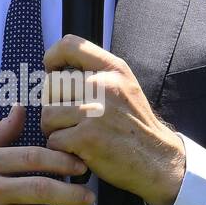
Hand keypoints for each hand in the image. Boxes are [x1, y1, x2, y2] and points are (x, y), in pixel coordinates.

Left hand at [41, 34, 185, 204]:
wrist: (157, 159)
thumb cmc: (134, 125)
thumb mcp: (124, 87)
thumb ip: (96, 73)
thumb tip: (53, 70)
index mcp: (113, 70)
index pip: (70, 45)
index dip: (52, 57)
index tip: (52, 72)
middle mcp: (104, 86)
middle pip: (51, 86)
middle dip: (53, 106)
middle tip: (68, 119)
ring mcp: (95, 112)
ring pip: (48, 115)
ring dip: (54, 130)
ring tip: (73, 136)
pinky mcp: (87, 138)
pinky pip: (53, 139)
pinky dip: (61, 149)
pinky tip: (78, 151)